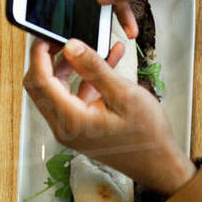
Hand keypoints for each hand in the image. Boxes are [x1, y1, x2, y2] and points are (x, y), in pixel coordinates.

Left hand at [24, 38, 193, 195]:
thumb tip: (70, 46)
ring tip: (90, 47)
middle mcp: (64, 126)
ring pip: (56, 89)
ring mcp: (71, 128)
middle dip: (50, 58)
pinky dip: (85, 79)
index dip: (40, 54)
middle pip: (41, 85)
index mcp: (70, 120)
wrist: (162, 167)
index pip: (39, 80)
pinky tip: (105, 62)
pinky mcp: (80, 127)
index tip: (49, 35)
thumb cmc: (148, 136)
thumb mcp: (124, 95)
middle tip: (66, 38)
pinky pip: (74, 97)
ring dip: (70, 66)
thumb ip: (94, 69)